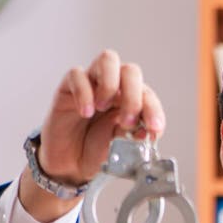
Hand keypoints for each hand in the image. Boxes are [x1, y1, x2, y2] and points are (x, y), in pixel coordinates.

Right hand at [20, 50, 165, 220]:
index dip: (154, 110)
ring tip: (103, 108)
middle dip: (133, 96)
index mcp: (133, 102)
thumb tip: (145, 131)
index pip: (148, 95)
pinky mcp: (69, 86)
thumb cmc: (98, 150)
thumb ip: (132, 138)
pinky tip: (85, 112)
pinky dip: (84, 93)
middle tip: (127, 121)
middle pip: (131, 71)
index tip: (154, 128)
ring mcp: (93, 83)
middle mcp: (115, 88)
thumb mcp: (120, 150)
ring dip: (110, 85)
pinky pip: (77, 74)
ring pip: (108, 60)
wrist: (71, 163)